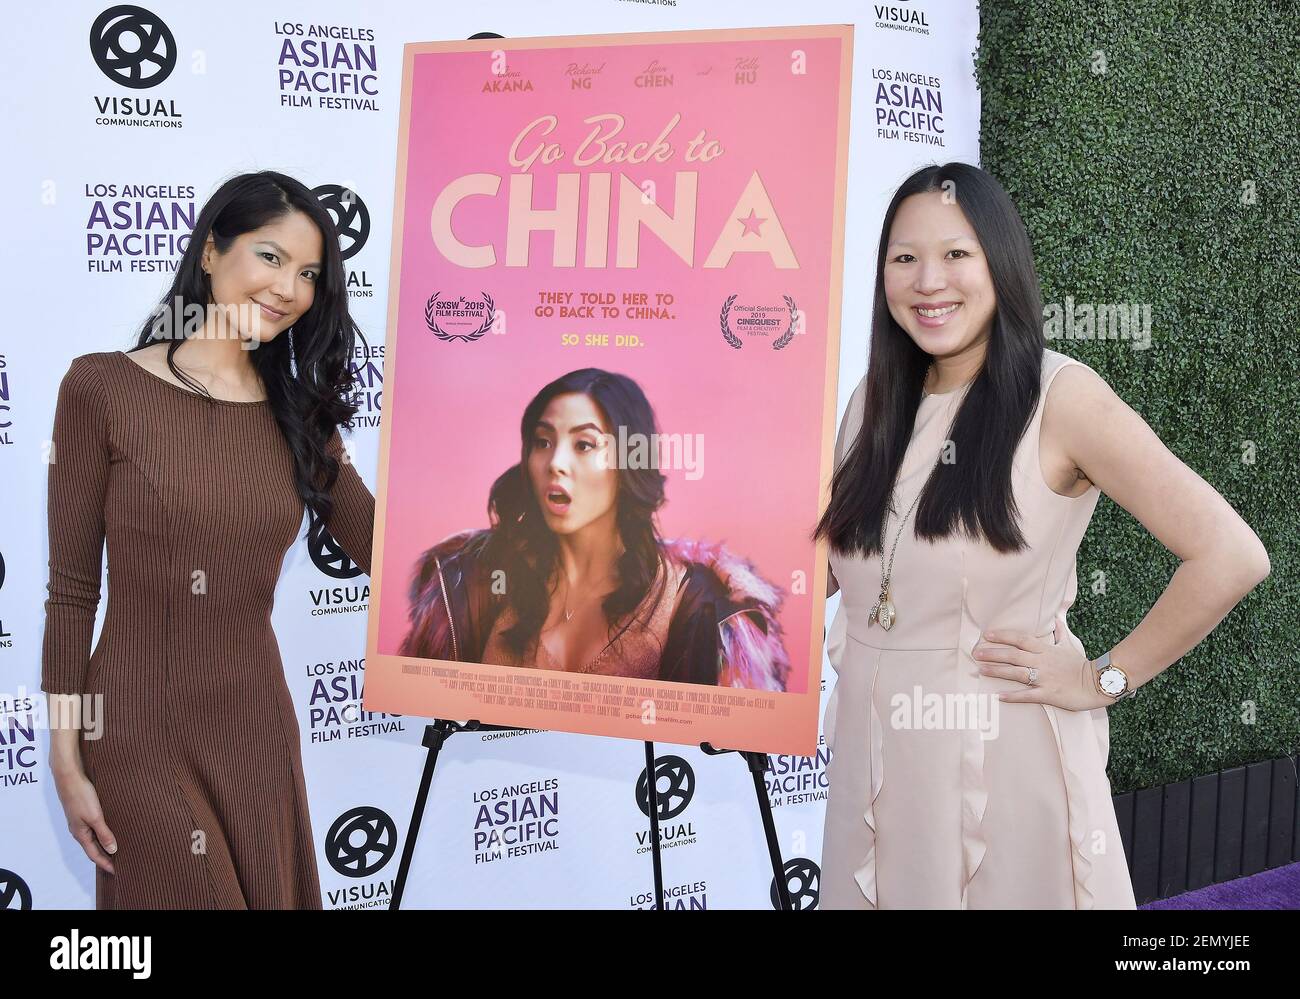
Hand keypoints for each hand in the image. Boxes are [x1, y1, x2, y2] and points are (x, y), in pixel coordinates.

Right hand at [53, 769, 116, 875]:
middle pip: (94, 848)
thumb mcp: (95, 816)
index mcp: (80, 834)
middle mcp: (79, 830)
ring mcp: (80, 821)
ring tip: (118, 850)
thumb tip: (112, 850)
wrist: (69, 777)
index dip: (105, 863)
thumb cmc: (81, 796)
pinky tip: (111, 831)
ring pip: (94, 838)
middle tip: (119, 863)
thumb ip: (104, 833)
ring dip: (105, 844)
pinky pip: (94, 827)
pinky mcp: (83, 812)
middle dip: (105, 856)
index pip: (94, 854)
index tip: (116, 871)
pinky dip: (103, 833)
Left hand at [972, 625, 1111, 711]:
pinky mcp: (1049, 694)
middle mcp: (1042, 662)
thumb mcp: (1070, 646)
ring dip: (998, 671)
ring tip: (981, 670)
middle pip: (1014, 655)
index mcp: (1045, 650)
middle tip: (975, 653)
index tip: (987, 635)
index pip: (1020, 639)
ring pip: (1017, 673)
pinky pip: (1028, 695)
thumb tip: (1056, 620)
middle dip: (994, 653)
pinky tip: (999, 696)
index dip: (1003, 636)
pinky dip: (1013, 696)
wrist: (1099, 683)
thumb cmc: (1081, 665)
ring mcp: (1045, 678)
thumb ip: (1060, 633)